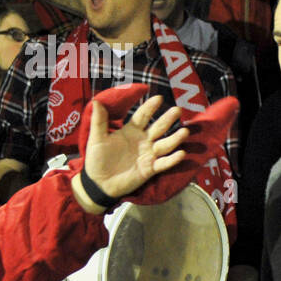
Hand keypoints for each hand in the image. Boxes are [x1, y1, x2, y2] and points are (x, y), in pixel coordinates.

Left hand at [73, 94, 188, 212]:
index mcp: (131, 131)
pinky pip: (163, 163)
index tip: (159, 98)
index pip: (142, 116)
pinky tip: (181, 153)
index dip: (150, 107)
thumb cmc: (97, 159)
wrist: (98, 183)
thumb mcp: (97, 138)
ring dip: (175, 139)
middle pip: (158, 128)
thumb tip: (96, 101)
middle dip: (168, 119)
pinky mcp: (150, 169)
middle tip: (177, 110)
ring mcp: (148, 154)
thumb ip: (98, 121)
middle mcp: (143, 140)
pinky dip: (172, 159)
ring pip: (164, 144)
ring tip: (184, 132)